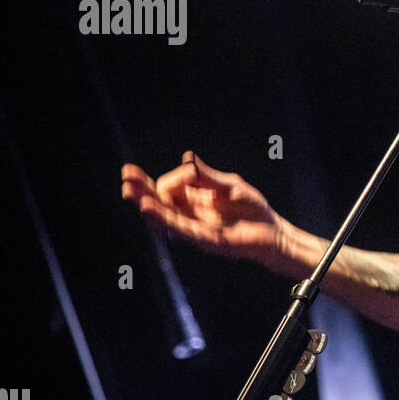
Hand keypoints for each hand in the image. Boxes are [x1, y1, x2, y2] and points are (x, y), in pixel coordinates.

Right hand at [120, 152, 285, 264]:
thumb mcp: (229, 186)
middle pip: (159, 202)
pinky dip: (166, 219)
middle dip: (141, 190)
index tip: (188, 172)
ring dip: (148, 205)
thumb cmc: (251, 208)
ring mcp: (195, 228)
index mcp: (192, 200)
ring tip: (131, 192)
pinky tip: (151, 209)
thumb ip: (207, 176)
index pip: (169, 187)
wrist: (272, 232)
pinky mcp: (205, 240)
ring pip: (164, 217)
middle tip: (125, 177)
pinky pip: (182, 229)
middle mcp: (188, 215)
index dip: (171, 179)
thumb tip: (187, 159)